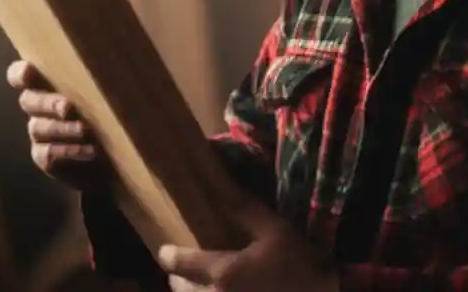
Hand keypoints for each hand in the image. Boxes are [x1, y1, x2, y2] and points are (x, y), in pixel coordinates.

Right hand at [7, 59, 109, 191]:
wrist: (120, 151)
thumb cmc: (114, 110)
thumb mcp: (112, 91)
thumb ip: (104, 76)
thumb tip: (116, 57)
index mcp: (48, 83)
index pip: (20, 75)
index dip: (20, 73)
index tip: (29, 71)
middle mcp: (39, 107)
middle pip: (28, 100)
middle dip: (48, 103)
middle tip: (68, 107)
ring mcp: (39, 132)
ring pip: (39, 128)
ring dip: (63, 128)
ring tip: (86, 130)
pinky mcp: (44, 157)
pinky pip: (47, 153)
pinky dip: (69, 150)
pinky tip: (90, 150)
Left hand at [155, 195, 337, 291]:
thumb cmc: (302, 271)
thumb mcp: (279, 233)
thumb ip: (247, 211)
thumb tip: (224, 187)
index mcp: (223, 272)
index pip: (179, 263)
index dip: (168, 254)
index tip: (165, 250)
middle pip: (178, 288)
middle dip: (178, 276)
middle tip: (183, 268)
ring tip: (202, 284)